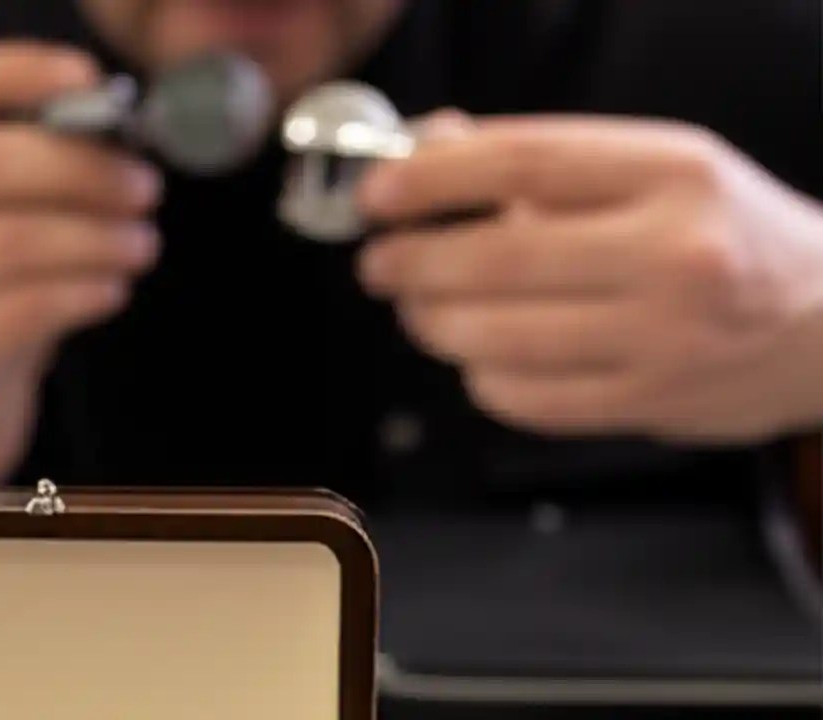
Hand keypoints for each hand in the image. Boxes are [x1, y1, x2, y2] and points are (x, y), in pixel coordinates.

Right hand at [0, 43, 161, 483]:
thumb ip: (18, 177)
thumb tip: (110, 131)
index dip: (13, 70)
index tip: (91, 81)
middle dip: (80, 169)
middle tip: (144, 186)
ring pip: (9, 240)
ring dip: (97, 237)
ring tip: (141, 244)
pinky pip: (22, 308)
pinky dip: (85, 292)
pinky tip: (113, 291)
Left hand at [358, 114, 822, 443]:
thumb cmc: (721, 234)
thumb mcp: (651, 167)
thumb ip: (539, 159)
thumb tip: (425, 148)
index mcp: (671, 173)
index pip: (521, 163)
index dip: (429, 178)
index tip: (376, 194)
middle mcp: (673, 254)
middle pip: (498, 258)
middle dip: (411, 263)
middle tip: (378, 263)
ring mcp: (663, 338)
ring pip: (498, 339)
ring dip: (431, 323)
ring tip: (417, 308)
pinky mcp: (648, 404)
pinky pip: (523, 399)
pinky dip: (479, 377)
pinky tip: (479, 355)